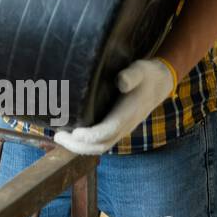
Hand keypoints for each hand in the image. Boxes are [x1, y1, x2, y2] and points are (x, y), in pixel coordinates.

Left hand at [52, 58, 174, 155]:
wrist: (159, 84)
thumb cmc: (146, 75)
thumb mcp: (139, 70)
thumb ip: (131, 75)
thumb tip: (120, 81)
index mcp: (127, 115)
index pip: (108, 132)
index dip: (90, 136)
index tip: (75, 132)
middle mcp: (124, 126)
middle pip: (100, 146)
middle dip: (78, 145)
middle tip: (57, 136)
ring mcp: (121, 129)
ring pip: (100, 147)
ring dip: (79, 146)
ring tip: (59, 137)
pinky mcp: (117, 127)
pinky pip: (101, 141)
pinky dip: (85, 143)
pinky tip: (71, 134)